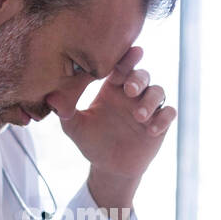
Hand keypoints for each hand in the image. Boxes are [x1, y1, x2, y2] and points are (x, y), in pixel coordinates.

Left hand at [58, 46, 176, 205]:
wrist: (109, 167)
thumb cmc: (92, 142)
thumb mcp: (75, 128)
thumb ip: (65, 111)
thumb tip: (51, 98)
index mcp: (112, 88)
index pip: (120, 67)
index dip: (126, 58)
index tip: (130, 52)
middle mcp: (132, 94)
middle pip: (142, 75)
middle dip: (138, 79)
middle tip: (129, 90)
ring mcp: (148, 108)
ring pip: (158, 92)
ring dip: (150, 101)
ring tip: (138, 116)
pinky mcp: (160, 124)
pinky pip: (169, 114)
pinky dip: (163, 119)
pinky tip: (152, 130)